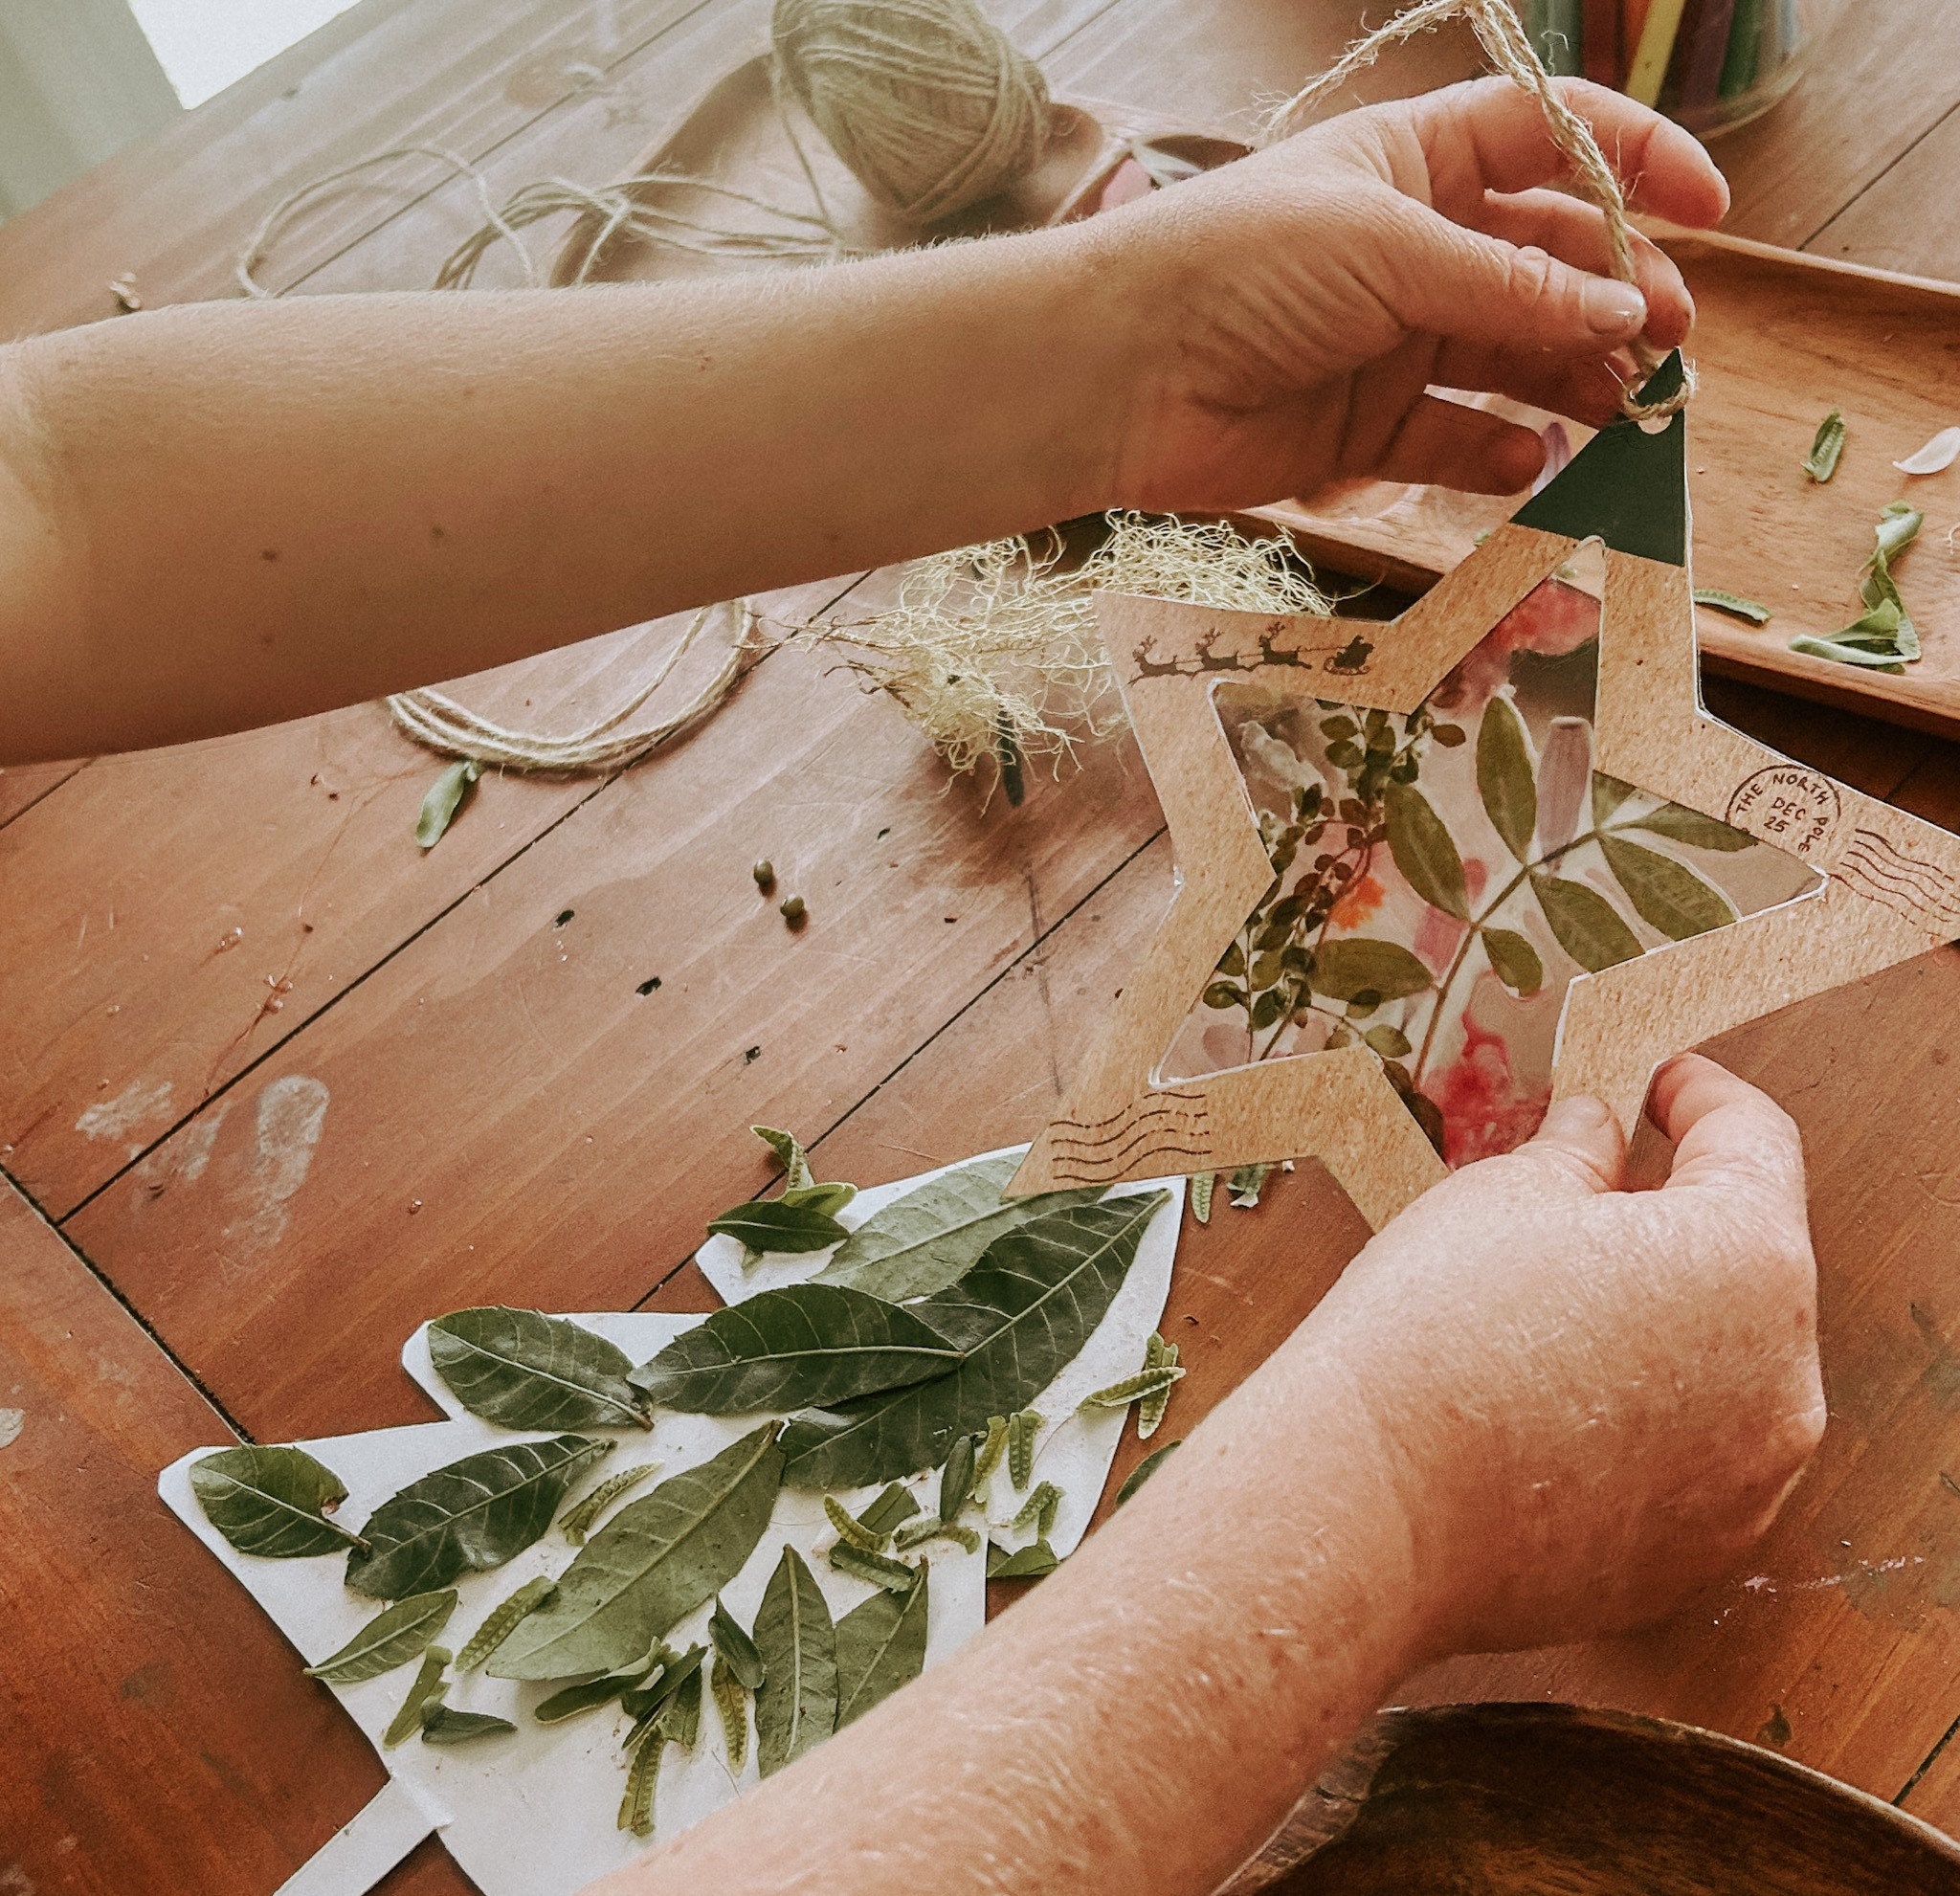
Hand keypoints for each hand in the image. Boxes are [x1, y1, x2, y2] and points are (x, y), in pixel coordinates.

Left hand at [1077, 76, 1729, 510]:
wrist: (1121, 373)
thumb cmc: (1243, 268)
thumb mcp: (1391, 247)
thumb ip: (1512, 283)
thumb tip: (1624, 308)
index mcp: (1418, 163)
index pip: (1552, 141)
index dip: (1635, 164)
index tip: (1709, 211)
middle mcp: (1413, 248)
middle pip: (1549, 263)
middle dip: (1616, 297)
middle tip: (1669, 346)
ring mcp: (1391, 342)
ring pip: (1512, 359)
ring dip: (1573, 382)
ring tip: (1626, 413)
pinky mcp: (1363, 432)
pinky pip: (1452, 442)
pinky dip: (1494, 455)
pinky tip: (1527, 461)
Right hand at [1310, 1053, 1823, 1655]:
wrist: (1366, 1505)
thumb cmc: (1431, 1337)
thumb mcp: (1504, 1193)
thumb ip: (1581, 1151)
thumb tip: (1599, 1135)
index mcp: (1751, 1262)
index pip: (1757, 1143)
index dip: (1701, 1094)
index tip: (1658, 1080)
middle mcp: (1784, 1381)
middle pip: (1749, 1264)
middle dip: (1673, 1216)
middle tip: (1581, 1190)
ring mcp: (1750, 1483)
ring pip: (1724, 1368)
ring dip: (1661, 1323)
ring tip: (1549, 1310)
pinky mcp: (1698, 1553)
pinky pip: (1689, 1457)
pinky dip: (1639, 1419)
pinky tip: (1546, 1402)